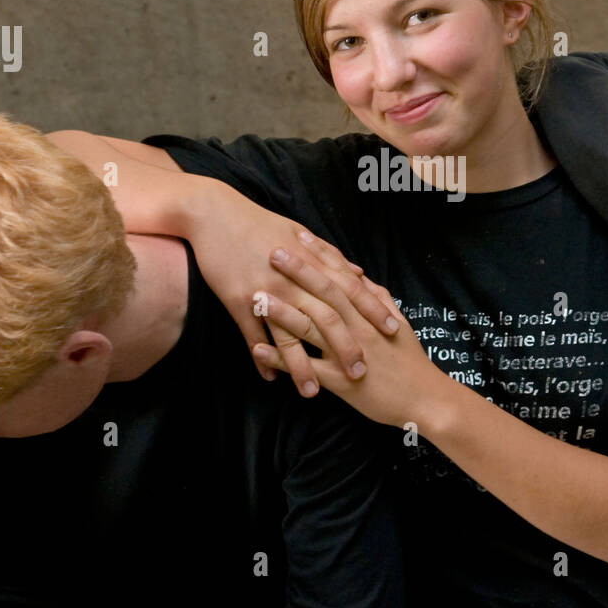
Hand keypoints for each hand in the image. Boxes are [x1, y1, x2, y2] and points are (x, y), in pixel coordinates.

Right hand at [189, 180, 400, 382]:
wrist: (215, 215)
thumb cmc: (259, 223)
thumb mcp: (299, 233)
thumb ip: (330, 256)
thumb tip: (359, 273)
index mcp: (311, 261)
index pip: (350, 289)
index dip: (372, 310)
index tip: (392, 330)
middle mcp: (292, 279)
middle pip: (326, 317)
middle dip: (345, 346)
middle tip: (361, 372)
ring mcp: (265, 292)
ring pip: (288, 335)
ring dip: (301, 366)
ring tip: (313, 392)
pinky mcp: (237, 301)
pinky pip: (252, 336)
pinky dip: (261, 358)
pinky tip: (271, 378)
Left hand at [249, 239, 453, 426]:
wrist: (423, 398)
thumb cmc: (409, 360)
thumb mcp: (398, 322)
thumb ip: (378, 298)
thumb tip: (361, 277)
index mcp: (370, 312)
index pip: (342, 276)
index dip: (320, 255)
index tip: (298, 236)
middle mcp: (359, 327)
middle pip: (325, 293)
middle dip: (298, 272)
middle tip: (272, 252)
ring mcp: (349, 353)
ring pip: (312, 327)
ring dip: (282, 311)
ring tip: (256, 297)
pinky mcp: (341, 381)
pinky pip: (307, 367)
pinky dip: (282, 359)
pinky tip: (258, 351)